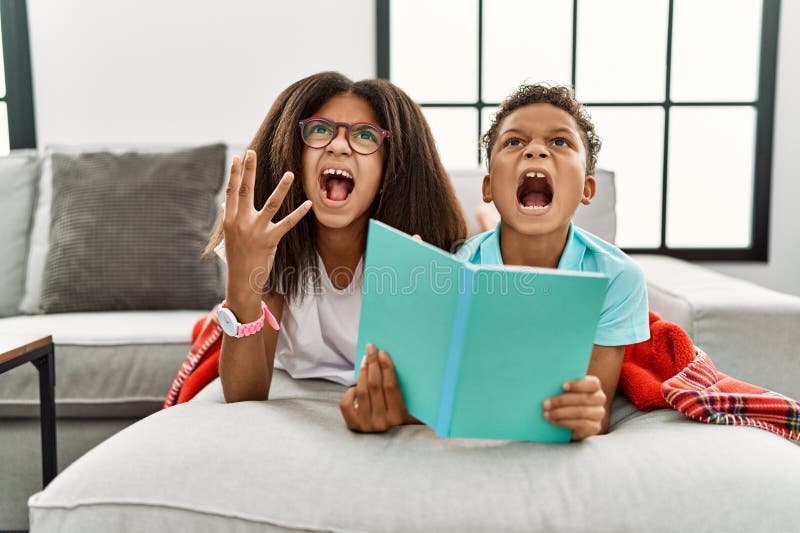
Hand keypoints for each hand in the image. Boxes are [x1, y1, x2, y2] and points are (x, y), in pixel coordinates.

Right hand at [223, 150, 311, 299]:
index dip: (235, 174)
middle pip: (245, 191)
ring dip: (282, 188)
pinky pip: (287, 223)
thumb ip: (229, 217)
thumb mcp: (229, 236)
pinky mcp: (270, 240)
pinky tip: (308, 203)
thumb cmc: (238, 256)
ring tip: (290, 174)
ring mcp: (256, 231)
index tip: (237, 157)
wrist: (241, 280)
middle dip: (248, 170)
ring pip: (271, 204)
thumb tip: (225, 203)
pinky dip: (299, 213)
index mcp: (229, 220)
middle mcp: (241, 222)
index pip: (231, 191)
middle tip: (252, 151)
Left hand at [340, 344, 412, 431]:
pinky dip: (350, 391)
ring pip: (361, 391)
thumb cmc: (405, 419)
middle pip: (374, 385)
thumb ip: (407, 392)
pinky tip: (357, 386)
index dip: (386, 367)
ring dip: (362, 372)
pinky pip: (347, 404)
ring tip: (365, 361)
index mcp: (399, 417)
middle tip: (371, 349)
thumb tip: (393, 364)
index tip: (382, 353)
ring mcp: (366, 426)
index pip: (391, 386)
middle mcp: (382, 423)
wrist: (396, 445)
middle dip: (372, 363)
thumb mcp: (412, 409)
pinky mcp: (354, 426)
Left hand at [542, 375, 605, 440]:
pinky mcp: (595, 427)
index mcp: (594, 385)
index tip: (562, 386)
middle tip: (546, 404)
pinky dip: (565, 422)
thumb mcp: (565, 390)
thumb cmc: (566, 400)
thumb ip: (563, 386)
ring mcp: (599, 413)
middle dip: (562, 401)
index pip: (592, 383)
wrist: (569, 420)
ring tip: (547, 414)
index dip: (578, 384)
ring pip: (581, 412)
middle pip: (583, 399)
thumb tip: (549, 382)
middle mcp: (600, 398)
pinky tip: (555, 421)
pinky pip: (581, 424)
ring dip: (561, 413)